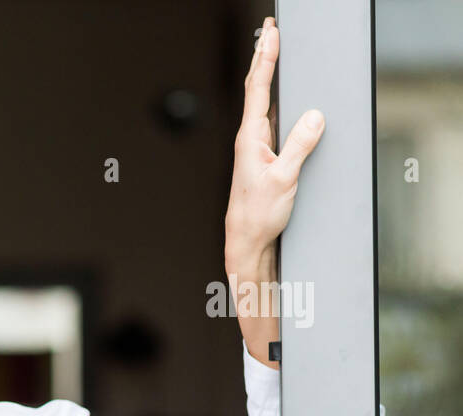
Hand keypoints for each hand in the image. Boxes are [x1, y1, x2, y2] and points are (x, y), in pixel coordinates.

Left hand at [225, 16, 325, 356]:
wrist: (246, 242)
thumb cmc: (259, 214)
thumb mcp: (284, 179)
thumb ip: (299, 146)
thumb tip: (314, 116)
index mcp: (250, 138)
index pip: (258, 89)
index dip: (266, 58)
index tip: (271, 33)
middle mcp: (249, 138)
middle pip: (257, 88)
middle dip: (264, 56)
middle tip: (270, 29)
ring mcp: (255, 146)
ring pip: (262, 102)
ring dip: (267, 74)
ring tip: (271, 48)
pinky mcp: (262, 156)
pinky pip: (270, 119)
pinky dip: (273, 98)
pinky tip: (278, 93)